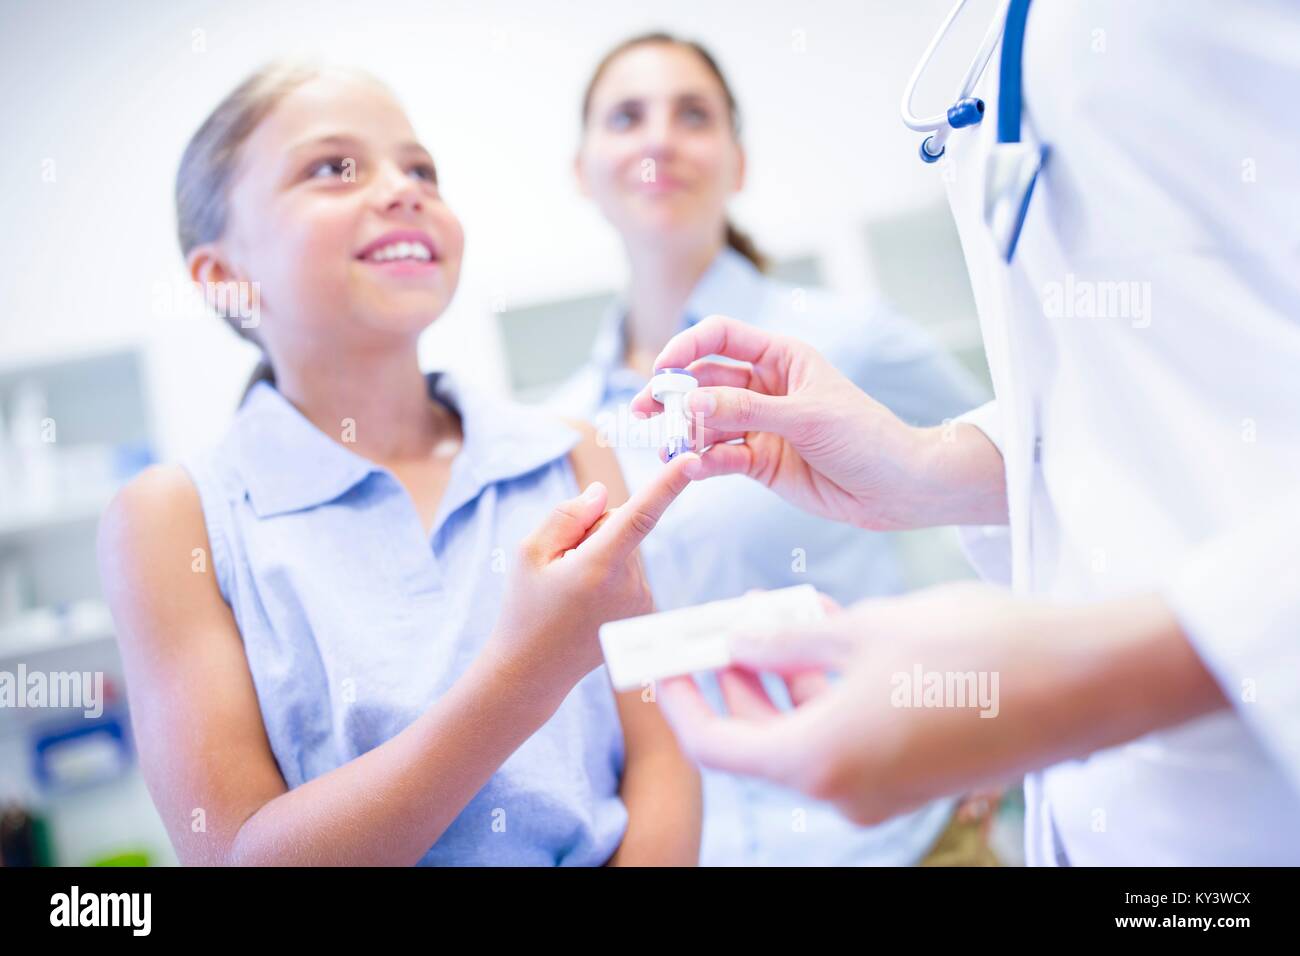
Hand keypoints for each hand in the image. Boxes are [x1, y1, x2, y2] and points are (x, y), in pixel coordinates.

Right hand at [488, 452, 701, 692]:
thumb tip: (604, 493)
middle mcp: (629, 587)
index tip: (692, 460)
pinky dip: (610, 574)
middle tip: (561, 568)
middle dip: (593, 531)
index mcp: (598, 569)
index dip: (667, 484)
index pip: (640, 516)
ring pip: (626, 548)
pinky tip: (586, 601)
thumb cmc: (525, 608)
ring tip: (572, 591)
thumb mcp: (529, 554)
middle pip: (621, 525)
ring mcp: (641, 603)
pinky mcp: (645, 611)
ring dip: (601, 555)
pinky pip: (630, 570)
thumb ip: (567, 516)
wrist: (532, 671)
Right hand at [630, 314, 1005, 529]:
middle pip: (703, 381)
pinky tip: (692, 468)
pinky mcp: (758, 462)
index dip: (687, 346)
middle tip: (643, 411)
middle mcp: (764, 387)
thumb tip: (691, 400)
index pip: (721, 338)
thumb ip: (746, 409)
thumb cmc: (865, 437)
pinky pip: (720, 457)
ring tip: (668, 448)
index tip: (662, 367)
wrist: (896, 488)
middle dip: (672, 394)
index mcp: (780, 358)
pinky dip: (703, 462)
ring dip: (684, 433)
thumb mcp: (806, 416)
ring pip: (706, 422)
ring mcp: (758, 425)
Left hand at [655, 582, 1220, 826]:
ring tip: (776, 616)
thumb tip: (734, 639)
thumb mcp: (864, 631)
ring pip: (806, 735)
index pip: (716, 745)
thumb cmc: (974, 649)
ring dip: (783, 680)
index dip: (683, 702)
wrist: (1086, 681)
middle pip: (759, 742)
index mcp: (819, 761)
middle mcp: (845, 792)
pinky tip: (828, 637)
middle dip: (735, 681)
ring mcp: (884, 791)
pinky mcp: (916, 777)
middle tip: (721, 626)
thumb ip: (786, 641)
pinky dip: (825, 694)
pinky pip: (847, 738)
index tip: (664, 663)